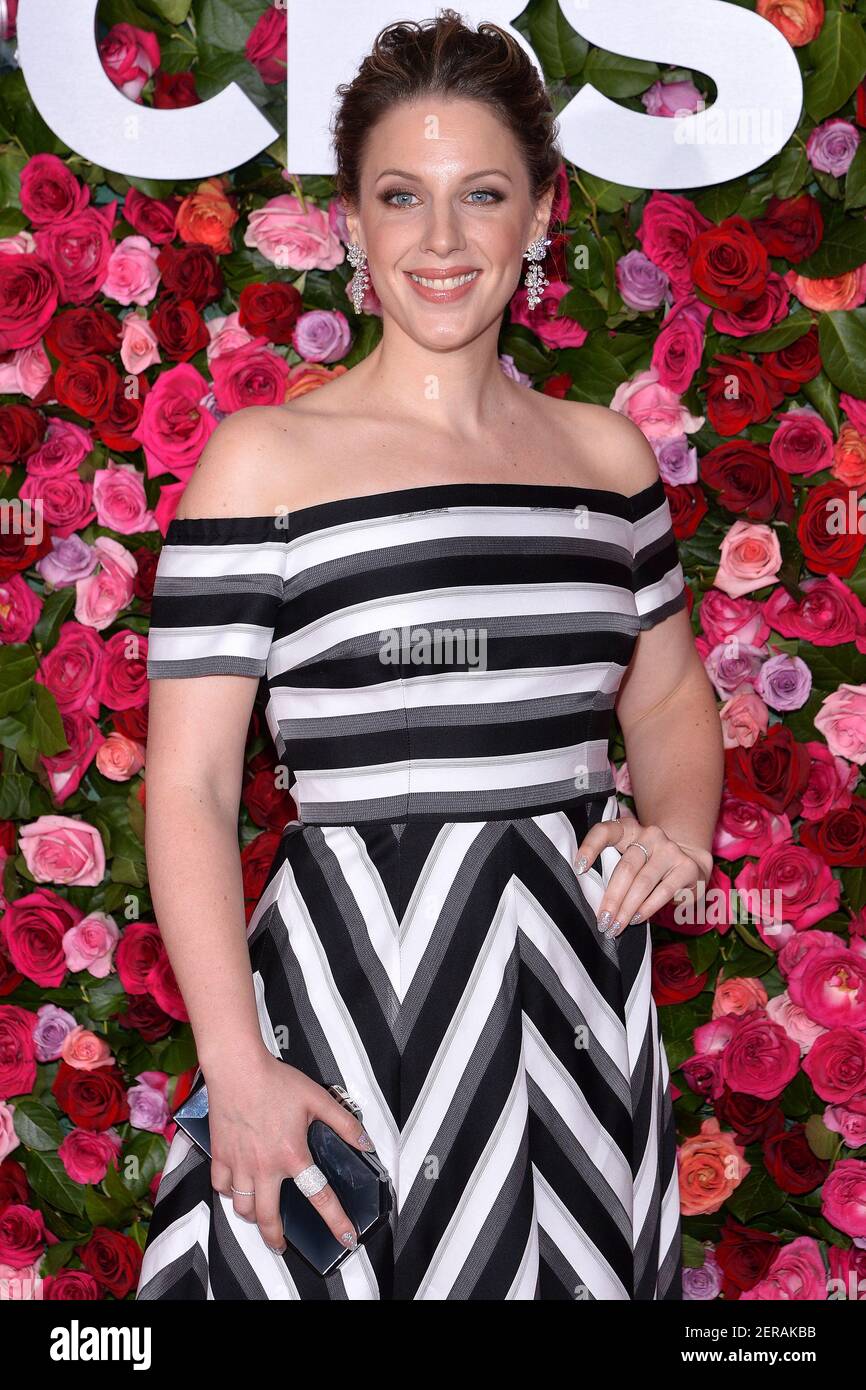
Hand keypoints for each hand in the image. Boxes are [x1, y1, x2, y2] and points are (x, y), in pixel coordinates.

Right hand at [205, 1052, 375, 1256]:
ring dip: (252, 1216)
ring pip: (242, 1207)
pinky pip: (220, 1187)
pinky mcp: (220, 1155)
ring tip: (259, 1215)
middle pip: (268, 1218)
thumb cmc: (275, 1080)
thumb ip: (344, 1123)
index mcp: (293, 1154)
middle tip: (281, 1245)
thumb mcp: (318, 1099)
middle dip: (275, 1239)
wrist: (237, 1067)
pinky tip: (236, 1188)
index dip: (336, 1220)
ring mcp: (239, 1163)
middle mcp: (265, 1166)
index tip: (345, 1238)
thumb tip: (365, 1142)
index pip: (320, 1197)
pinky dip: (228, 1192)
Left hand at [574, 816, 712, 939]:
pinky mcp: (686, 867)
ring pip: (642, 883)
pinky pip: (662, 892)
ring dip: (627, 909)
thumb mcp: (629, 858)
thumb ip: (612, 868)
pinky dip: (646, 908)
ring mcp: (670, 850)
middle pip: (625, 868)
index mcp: (629, 829)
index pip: (605, 831)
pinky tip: (635, 919)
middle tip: (602, 921)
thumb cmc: (647, 865)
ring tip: (616, 926)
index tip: (579, 869)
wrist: (689, 861)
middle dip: (612, 899)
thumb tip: (593, 900)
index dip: (590, 847)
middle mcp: (650, 835)